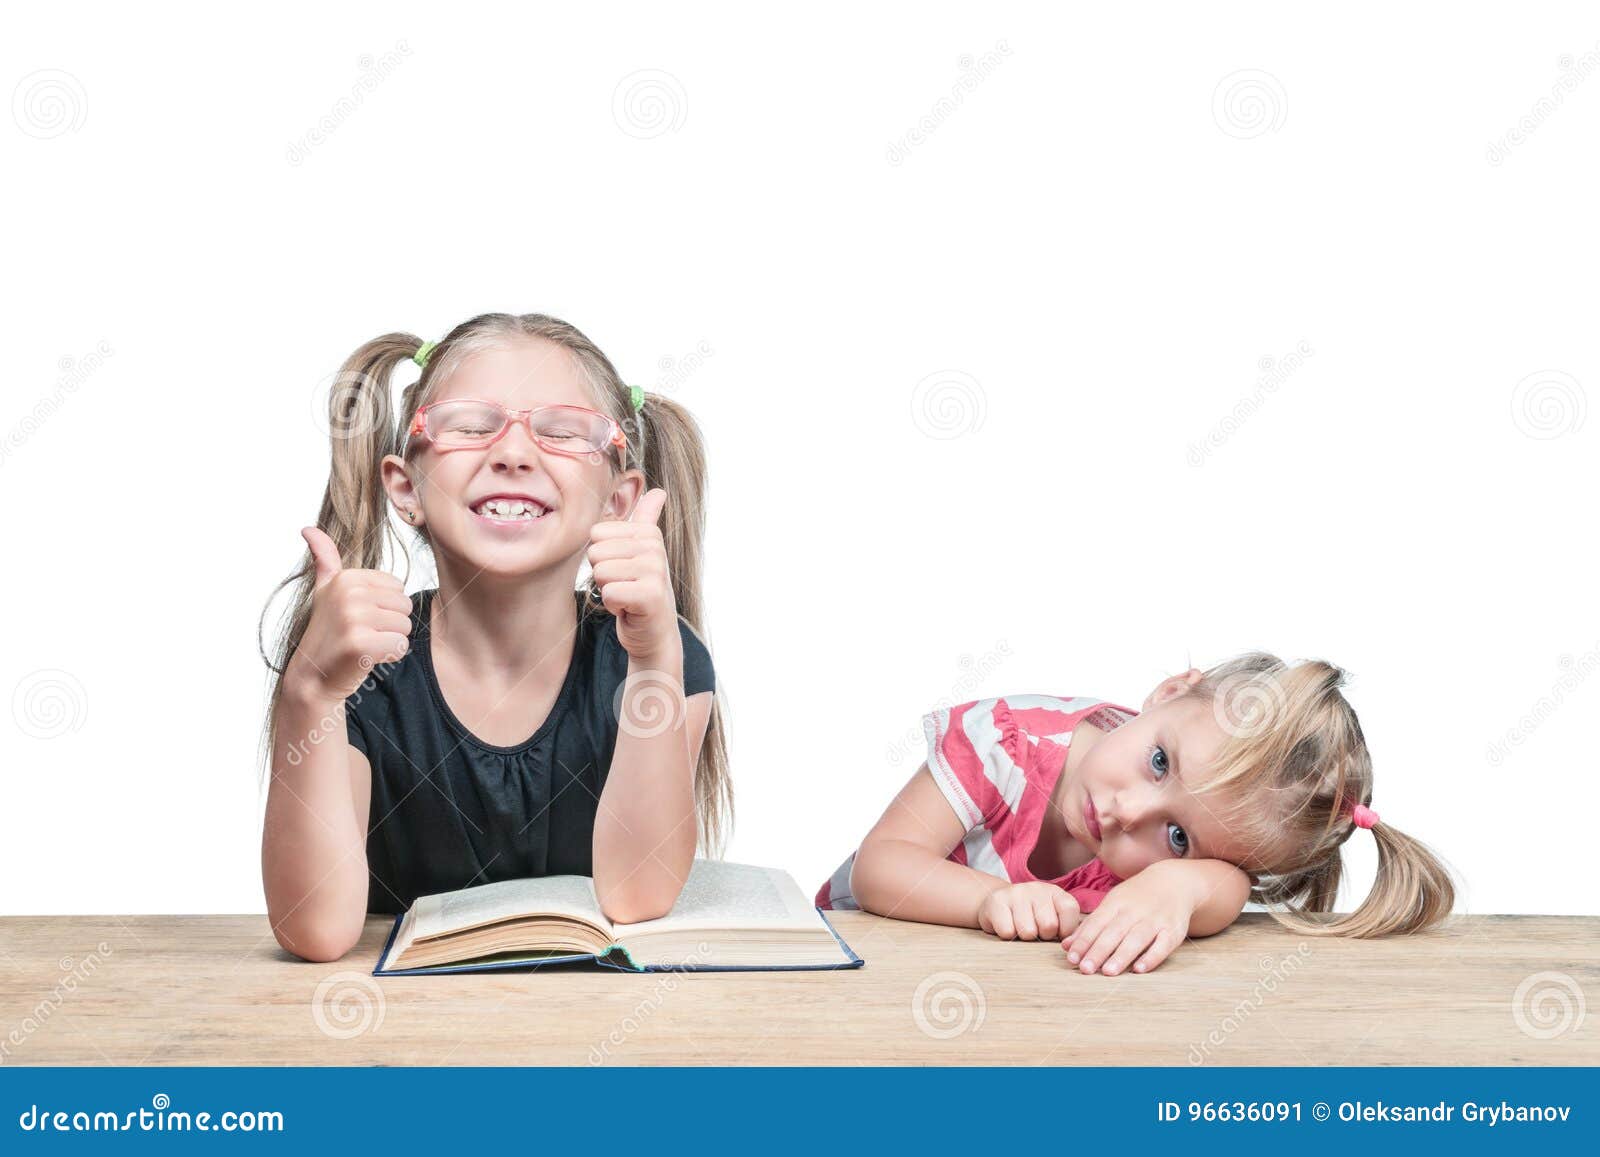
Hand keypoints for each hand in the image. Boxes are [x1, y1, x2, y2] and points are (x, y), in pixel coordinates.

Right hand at [285, 527, 412, 704]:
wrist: (312, 676)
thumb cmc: (327, 633)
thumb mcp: (324, 591)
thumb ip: (324, 559)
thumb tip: (308, 528)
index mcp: (346, 578)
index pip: (397, 587)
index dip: (384, 607)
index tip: (358, 618)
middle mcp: (349, 594)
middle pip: (404, 606)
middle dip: (389, 624)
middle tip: (362, 634)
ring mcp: (354, 619)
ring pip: (404, 627)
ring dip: (389, 641)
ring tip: (364, 645)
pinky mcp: (361, 645)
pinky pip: (401, 646)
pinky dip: (389, 657)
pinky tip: (367, 659)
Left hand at [587, 488, 677, 659]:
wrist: (654, 633)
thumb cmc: (640, 590)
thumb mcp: (642, 552)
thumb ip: (647, 520)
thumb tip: (660, 491)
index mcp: (648, 533)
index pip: (596, 534)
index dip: (602, 557)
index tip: (623, 570)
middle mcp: (654, 548)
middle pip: (595, 552)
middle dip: (603, 575)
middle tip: (625, 586)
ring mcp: (655, 570)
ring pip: (600, 573)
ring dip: (609, 591)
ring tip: (627, 596)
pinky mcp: (651, 595)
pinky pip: (608, 593)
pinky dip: (613, 606)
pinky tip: (630, 609)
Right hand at [977, 882, 1081, 940]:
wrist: (997, 903)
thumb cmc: (1031, 916)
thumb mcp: (1052, 916)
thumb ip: (1066, 928)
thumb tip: (1071, 945)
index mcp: (1055, 892)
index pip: (1070, 911)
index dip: (1064, 930)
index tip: (1056, 931)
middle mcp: (1037, 888)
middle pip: (1049, 926)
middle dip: (1042, 935)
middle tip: (1034, 928)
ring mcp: (1017, 893)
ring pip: (1028, 932)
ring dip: (1024, 936)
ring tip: (1020, 926)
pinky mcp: (997, 901)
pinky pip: (1007, 932)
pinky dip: (1007, 935)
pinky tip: (1007, 924)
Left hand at [1061, 863, 1195, 975]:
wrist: (1173, 882)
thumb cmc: (1137, 896)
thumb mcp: (1112, 903)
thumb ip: (1090, 925)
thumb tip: (1067, 946)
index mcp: (1116, 903)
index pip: (1096, 923)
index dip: (1084, 941)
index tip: (1072, 958)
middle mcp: (1134, 911)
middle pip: (1114, 932)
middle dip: (1098, 951)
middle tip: (1085, 969)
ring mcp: (1155, 920)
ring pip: (1136, 939)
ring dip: (1121, 955)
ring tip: (1107, 972)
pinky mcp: (1173, 931)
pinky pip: (1163, 945)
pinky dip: (1152, 957)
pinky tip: (1139, 969)